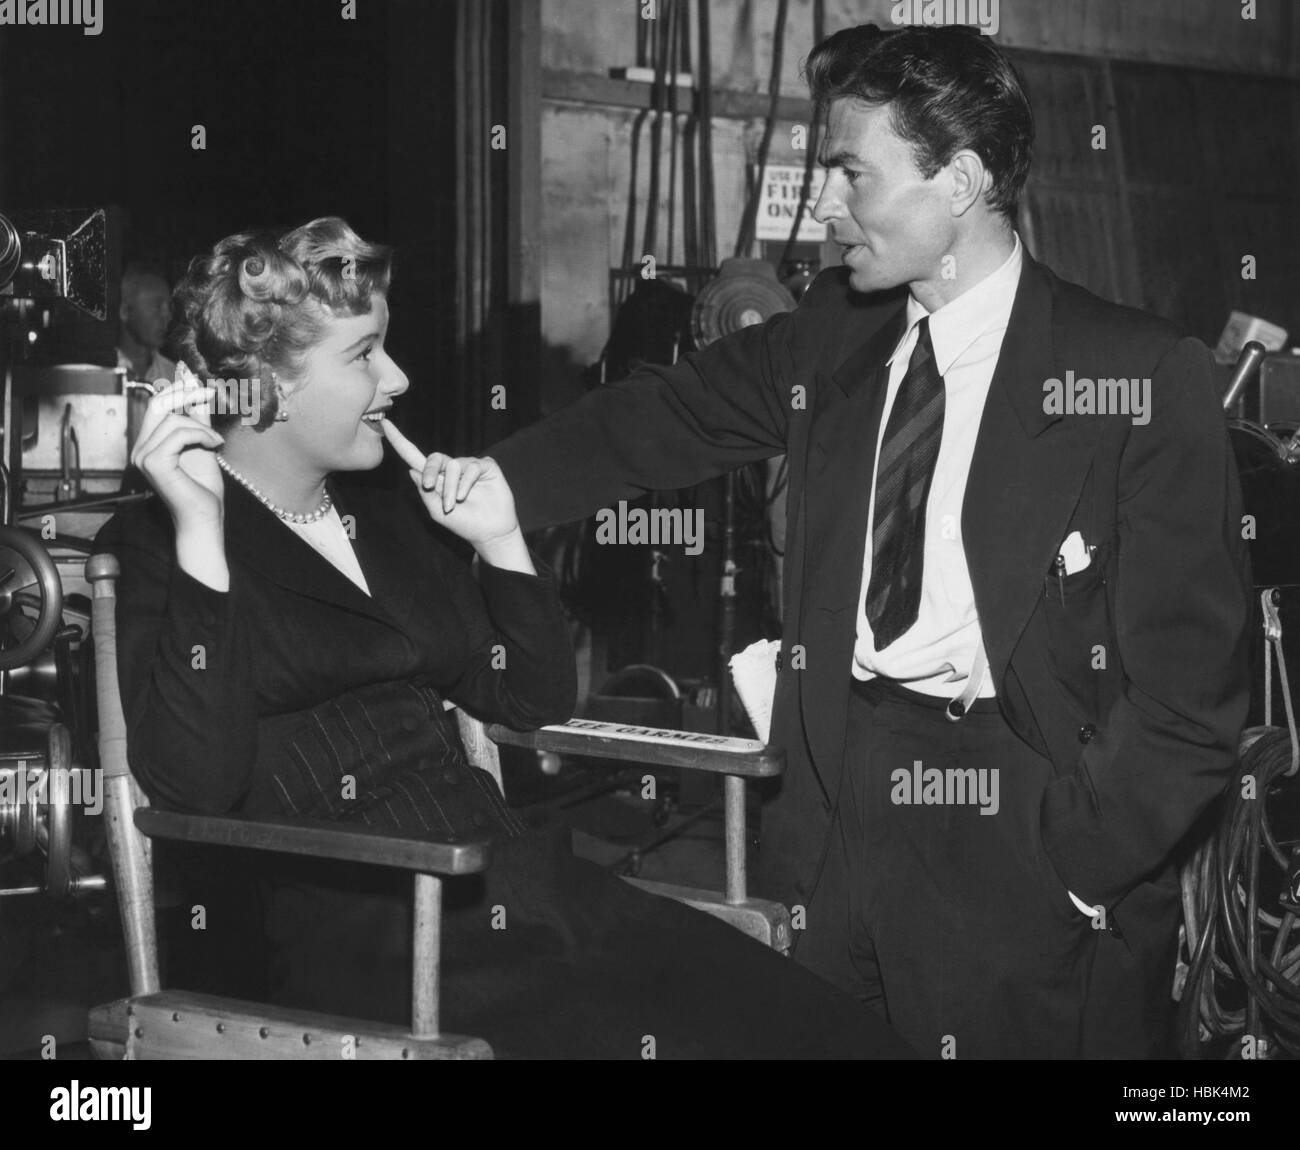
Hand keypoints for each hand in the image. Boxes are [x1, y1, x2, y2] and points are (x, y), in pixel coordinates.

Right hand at [130, 363, 224, 534]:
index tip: (197, 378)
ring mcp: (143, 456)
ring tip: (216, 441)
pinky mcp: (153, 462)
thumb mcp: (203, 443)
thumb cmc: (203, 488)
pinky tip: (214, 445)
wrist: (205, 517)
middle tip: (210, 392)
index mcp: (148, 444)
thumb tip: (197, 388)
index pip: (157, 405)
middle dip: (186, 393)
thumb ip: (198, 418)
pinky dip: (200, 435)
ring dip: (202, 427)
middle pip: (158, 404)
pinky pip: (178, 433)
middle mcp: (140, 448)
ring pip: (173, 420)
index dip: (177, 388)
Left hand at [381, 419, 520, 550]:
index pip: (415, 457)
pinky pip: (471, 467)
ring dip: (450, 487)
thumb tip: (412, 469)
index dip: (400, 441)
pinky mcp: (486, 467)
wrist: (490, 533)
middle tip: (430, 486)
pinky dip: (465, 483)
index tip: (385, 424)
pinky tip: (464, 497)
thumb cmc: (464, 524)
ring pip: (453, 465)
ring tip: (453, 504)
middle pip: (435, 457)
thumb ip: (424, 492)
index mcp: (437, 479)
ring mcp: (470, 467)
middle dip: (430, 470)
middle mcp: (452, 469)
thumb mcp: (436, 511)